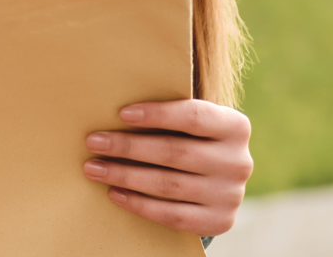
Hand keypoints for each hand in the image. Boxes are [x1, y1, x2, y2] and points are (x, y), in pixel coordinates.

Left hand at [83, 99, 251, 236]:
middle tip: (94, 141)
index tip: (122, 114)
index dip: (157, 114)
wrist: (219, 181)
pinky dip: (139, 204)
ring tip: (95, 168)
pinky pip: (172, 215)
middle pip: (175, 152)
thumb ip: (169, 115)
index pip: (193, 117)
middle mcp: (238, 161)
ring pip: (168, 185)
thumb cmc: (193, 140)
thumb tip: (116, 112)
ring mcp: (230, 195)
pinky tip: (115, 193)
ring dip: (125, 176)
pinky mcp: (219, 221)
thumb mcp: (194, 124)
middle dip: (128, 147)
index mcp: (235, 127)